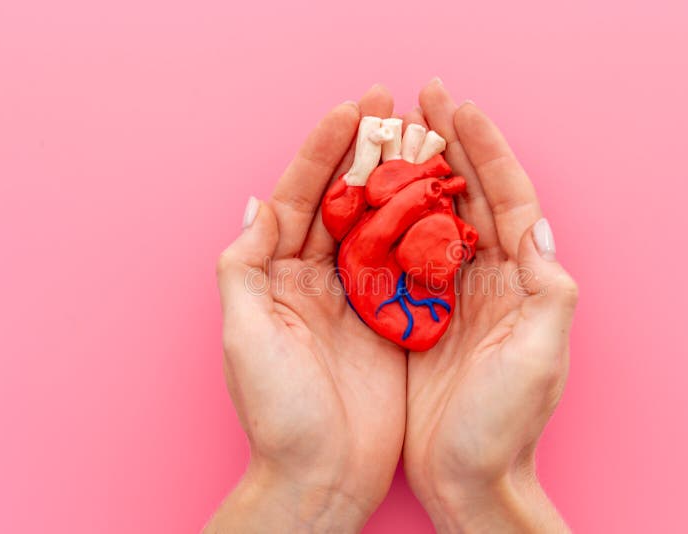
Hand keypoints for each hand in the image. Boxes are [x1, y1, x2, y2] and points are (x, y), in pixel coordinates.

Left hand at [206, 86, 405, 532]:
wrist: (322, 478)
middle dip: (361, 153)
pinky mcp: (394, 322)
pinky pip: (409, 264)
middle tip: (389, 106)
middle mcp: (316, 281)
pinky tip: (443, 199)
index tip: (348, 112)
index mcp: (277, 278)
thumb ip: (244, 269)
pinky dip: (423, 230)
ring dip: (396, 181)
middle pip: (340, 202)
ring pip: (378, 225)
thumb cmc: (277, 414)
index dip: (320, 153)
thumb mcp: (245, 338)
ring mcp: (358, 299)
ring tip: (420, 139)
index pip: (298, 199)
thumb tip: (258, 206)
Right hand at [403, 80, 577, 532]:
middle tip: (422, 100)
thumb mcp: (541, 357)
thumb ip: (550, 289)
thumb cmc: (506, 424)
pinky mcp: (415, 316)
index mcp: (522, 280)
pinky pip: (398, 256)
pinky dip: (384, 222)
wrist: (468, 479)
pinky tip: (365, 198)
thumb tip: (539, 226)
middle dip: (448, 145)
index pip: (507, 197)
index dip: (486, 149)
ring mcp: (448, 295)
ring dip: (412, 174)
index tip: (458, 107)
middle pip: (467, 196)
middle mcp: (487, 279)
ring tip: (390, 135)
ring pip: (430, 218)